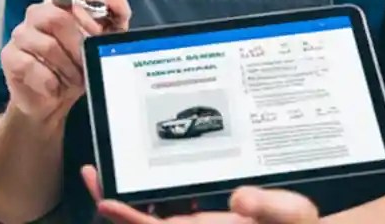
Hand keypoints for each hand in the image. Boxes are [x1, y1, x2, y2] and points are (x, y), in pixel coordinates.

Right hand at [1, 0, 130, 121]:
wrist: (54, 102)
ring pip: (47, 45)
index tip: (101, 18)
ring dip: (67, 68)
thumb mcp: (104, 42)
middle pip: (59, 19)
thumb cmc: (79, 66)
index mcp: (63, 5)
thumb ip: (115, 15)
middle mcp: (39, 13)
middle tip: (88, 63)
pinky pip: (30, 65)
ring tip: (74, 79)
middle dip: (79, 46)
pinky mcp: (10, 56)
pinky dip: (49, 81)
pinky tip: (55, 87)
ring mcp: (22, 34)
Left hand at [82, 166, 318, 223]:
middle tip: (92, 172)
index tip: (103, 199)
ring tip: (112, 165)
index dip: (126, 217)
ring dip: (132, 193)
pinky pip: (171, 209)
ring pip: (154, 214)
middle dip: (115, 200)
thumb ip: (267, 207)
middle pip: (143, 222)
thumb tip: (238, 200)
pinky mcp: (204, 219)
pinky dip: (157, 193)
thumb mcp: (292, 214)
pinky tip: (155, 170)